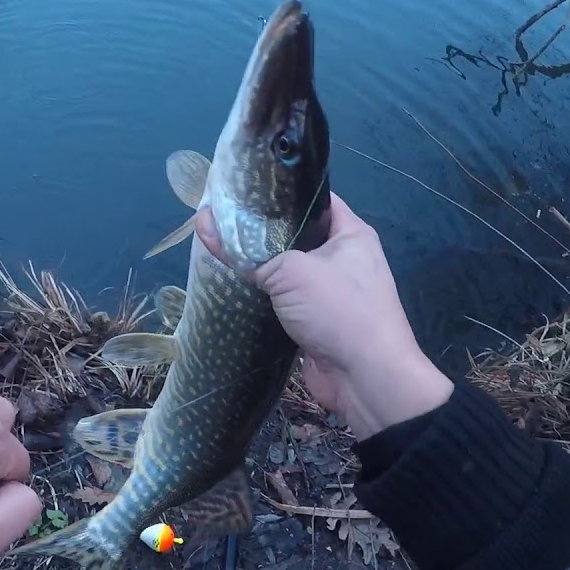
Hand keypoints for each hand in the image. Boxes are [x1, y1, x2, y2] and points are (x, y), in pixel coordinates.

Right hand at [195, 192, 452, 439]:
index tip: (243, 191)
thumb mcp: (288, 272)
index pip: (314, 199)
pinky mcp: (320, 321)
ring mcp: (334, 292)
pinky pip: (290, 300)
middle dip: (263, 232)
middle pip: (299, 235)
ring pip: (292, 270)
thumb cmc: (337, 310)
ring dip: (264, 267)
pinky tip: (238, 288)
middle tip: (223, 221)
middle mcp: (347, 258)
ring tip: (223, 250)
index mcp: (351, 233)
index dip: (280, 193)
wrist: (366, 378)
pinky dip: (268, 296)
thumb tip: (203, 226)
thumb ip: (246, 252)